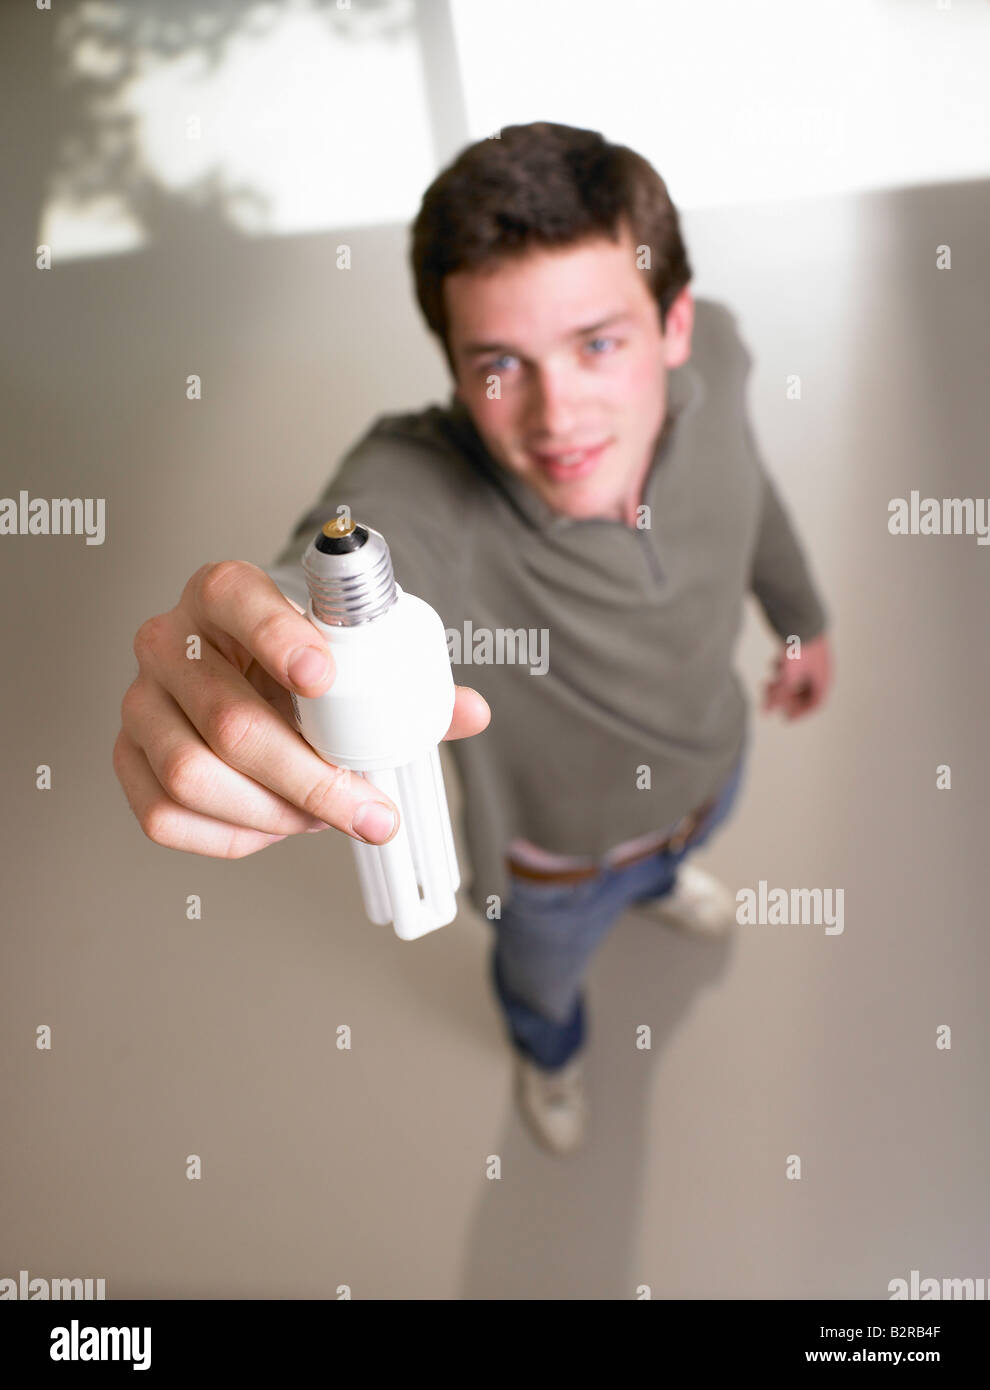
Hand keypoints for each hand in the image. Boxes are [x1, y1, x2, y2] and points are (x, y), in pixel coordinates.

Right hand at [113, 561, 490, 856]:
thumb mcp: (349, 657)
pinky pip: (166, 815)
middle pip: (229, 721)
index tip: (325, 679)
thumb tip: (471, 713)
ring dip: (274, 813)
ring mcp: (139, 702)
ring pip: (194, 775)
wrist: (246, 675)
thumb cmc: (300, 664)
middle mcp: (167, 641)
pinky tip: (276, 825)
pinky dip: (233, 836)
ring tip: (324, 818)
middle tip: (370, 809)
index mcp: (220, 593)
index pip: (236, 599)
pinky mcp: (126, 758)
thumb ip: (410, 682)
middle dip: (311, 778)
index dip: (278, 638)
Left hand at [761, 631, 832, 720]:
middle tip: (769, 700)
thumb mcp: (787, 676)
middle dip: (786, 697)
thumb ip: (777, 695)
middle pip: (805, 691)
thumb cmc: (799, 649)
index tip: (784, 719)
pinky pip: (796, 664)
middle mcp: (821, 669)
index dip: (800, 713)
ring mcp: (814, 657)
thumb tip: (765, 713)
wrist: (802, 616)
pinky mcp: (805, 646)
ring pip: (798, 678)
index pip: (815, 703)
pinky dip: (784, 669)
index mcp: (823, 679)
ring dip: (782, 684)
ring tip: (767, 683)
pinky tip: (774, 663)